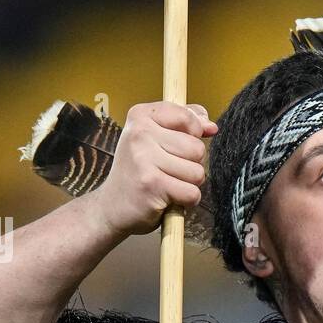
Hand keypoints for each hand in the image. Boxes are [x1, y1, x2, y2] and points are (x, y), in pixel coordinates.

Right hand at [92, 101, 217, 235]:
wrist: (111, 207)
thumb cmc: (139, 171)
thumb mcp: (155, 138)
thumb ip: (184, 124)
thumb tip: (211, 126)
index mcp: (140, 115)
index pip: (188, 117)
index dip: (194, 134)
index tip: (178, 145)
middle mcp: (140, 133)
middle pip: (197, 148)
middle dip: (191, 165)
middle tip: (168, 171)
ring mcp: (144, 159)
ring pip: (197, 172)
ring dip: (189, 184)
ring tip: (167, 184)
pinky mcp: (152, 185)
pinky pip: (192, 193)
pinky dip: (186, 201)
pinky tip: (168, 198)